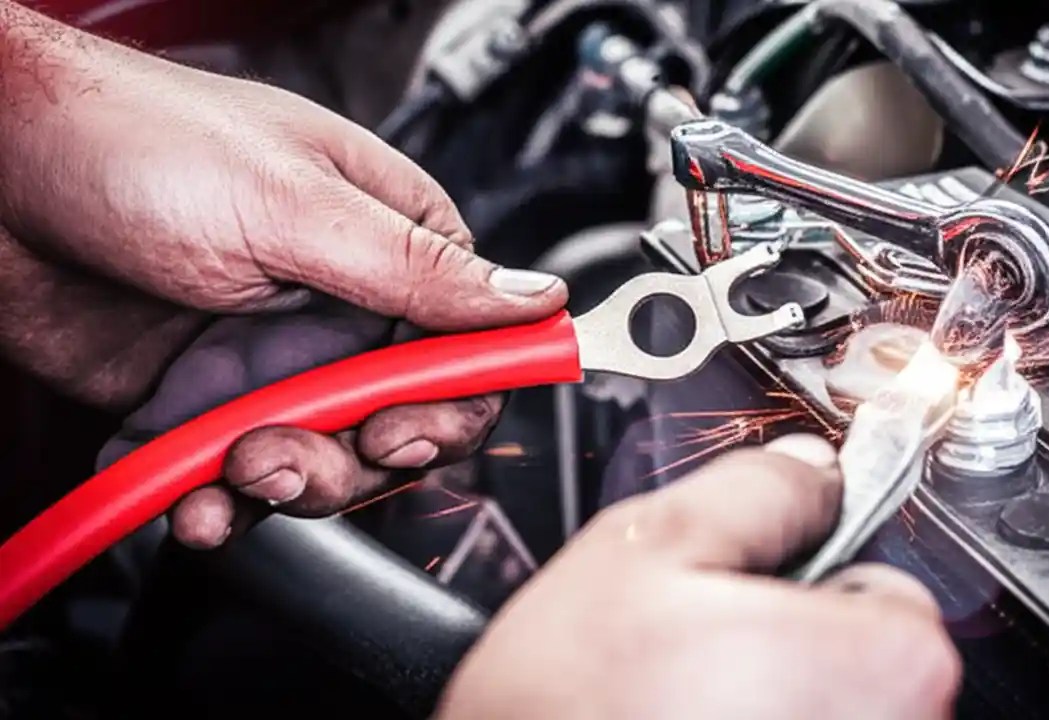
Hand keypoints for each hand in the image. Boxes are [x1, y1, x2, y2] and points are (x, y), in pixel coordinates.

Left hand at [0, 2, 566, 545]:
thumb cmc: (134, 141)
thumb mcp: (292, 203)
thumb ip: (416, 270)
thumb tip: (537, 299)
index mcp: (387, 245)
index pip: (469, 345)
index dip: (455, 402)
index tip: (410, 431)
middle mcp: (340, 310)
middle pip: (402, 424)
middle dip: (357, 458)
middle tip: (301, 453)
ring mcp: (272, 361)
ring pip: (324, 464)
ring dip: (286, 489)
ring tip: (234, 472)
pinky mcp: (202, 405)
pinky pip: (234, 481)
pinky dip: (217, 508)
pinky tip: (191, 502)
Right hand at [437, 435, 960, 719]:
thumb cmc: (570, 706)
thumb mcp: (654, 545)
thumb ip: (757, 489)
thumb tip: (807, 465)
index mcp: (887, 664)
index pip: (887, 588)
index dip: (807, 578)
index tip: (752, 594)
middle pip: (862, 662)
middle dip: (790, 645)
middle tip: (699, 651)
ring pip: (825, 711)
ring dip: (769, 699)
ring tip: (679, 702)